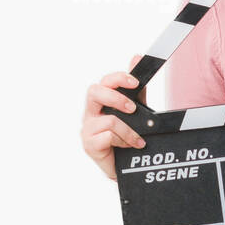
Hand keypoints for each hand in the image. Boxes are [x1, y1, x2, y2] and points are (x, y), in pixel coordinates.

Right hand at [80, 54, 147, 180]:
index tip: (135, 82)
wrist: (126, 167)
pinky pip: (108, 137)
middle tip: (133, 109)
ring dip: (129, 130)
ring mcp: (87, 129)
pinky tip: (129, 147)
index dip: (118, 78)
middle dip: (116, 98)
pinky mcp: (89, 145)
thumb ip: (136, 89)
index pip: (104, 82)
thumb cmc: (127, 136)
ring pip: (108, 119)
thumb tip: (136, 58)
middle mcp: (91, 113)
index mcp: (101, 102)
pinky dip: (124, 141)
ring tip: (138, 140)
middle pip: (94, 92)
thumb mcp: (136, 110)